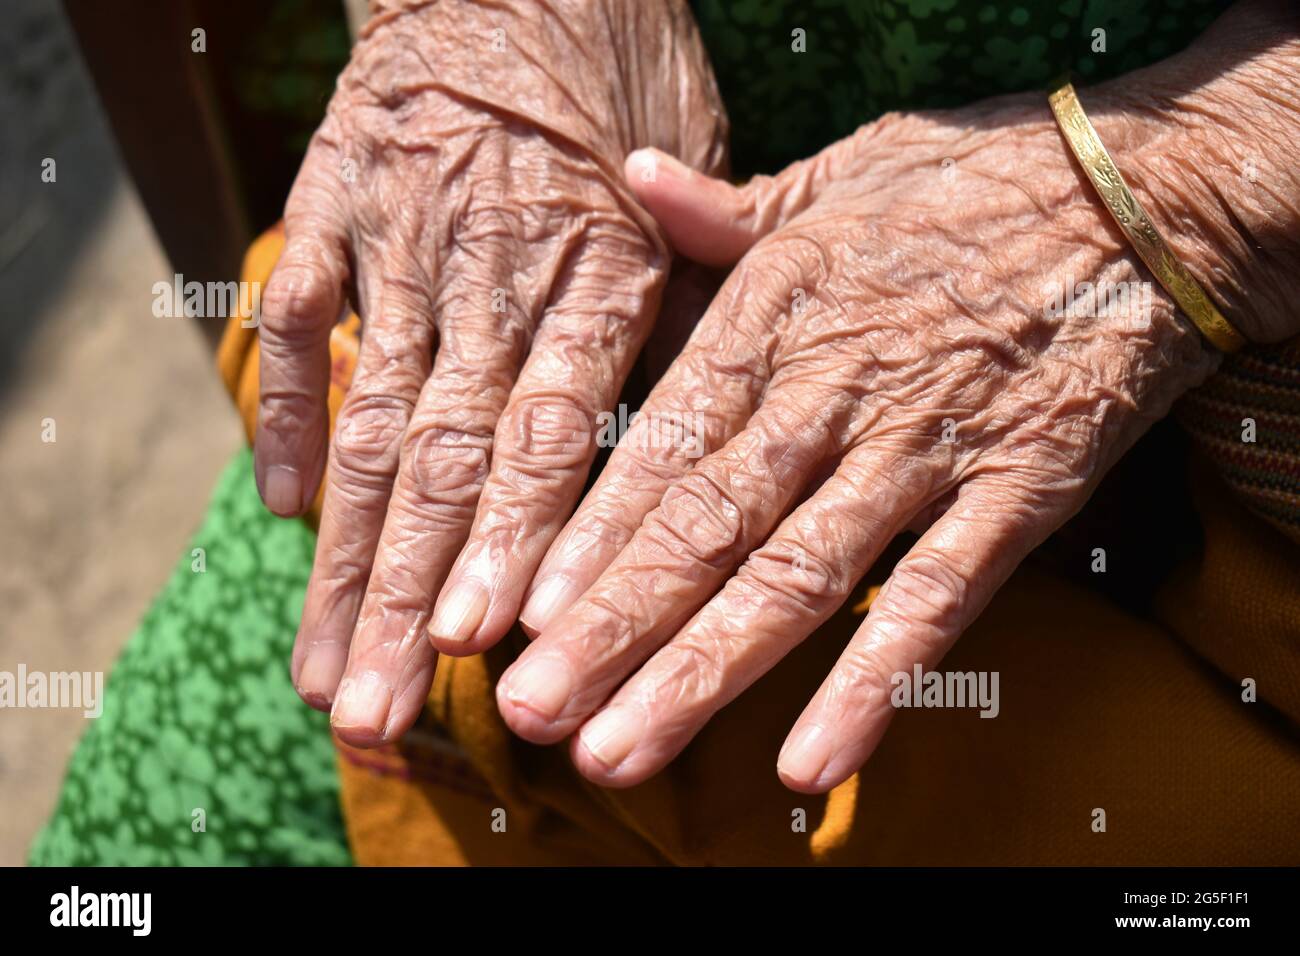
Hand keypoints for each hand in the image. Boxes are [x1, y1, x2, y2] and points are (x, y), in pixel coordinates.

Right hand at [254, 0, 725, 744]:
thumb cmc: (624, 68)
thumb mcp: (694, 171)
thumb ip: (684, 299)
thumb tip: (688, 418)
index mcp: (597, 265)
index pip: (551, 432)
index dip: (512, 542)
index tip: (476, 642)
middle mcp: (494, 267)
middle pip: (449, 460)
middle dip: (409, 596)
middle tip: (378, 711)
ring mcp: (403, 238)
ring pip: (370, 418)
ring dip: (345, 555)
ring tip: (327, 667)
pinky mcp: (334, 203)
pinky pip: (299, 318)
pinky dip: (283, 411)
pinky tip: (283, 511)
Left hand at [496, 87, 1258, 791]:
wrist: (1145, 195)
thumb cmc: (973, 185)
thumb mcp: (833, 177)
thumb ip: (723, 210)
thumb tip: (633, 176)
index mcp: (775, 314)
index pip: (662, 442)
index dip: (589, 532)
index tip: (518, 612)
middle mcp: (834, 391)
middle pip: (706, 525)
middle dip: (611, 626)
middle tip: (528, 712)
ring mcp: (925, 449)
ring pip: (796, 576)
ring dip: (701, 671)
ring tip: (617, 753)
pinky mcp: (1017, 493)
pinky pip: (938, 600)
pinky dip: (874, 683)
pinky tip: (808, 764)